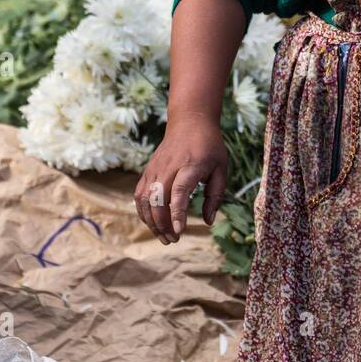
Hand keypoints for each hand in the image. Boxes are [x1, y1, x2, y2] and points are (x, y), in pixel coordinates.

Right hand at [133, 114, 228, 243]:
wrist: (189, 122)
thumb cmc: (209, 147)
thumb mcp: (221, 168)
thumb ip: (215, 196)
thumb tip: (208, 221)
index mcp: (191, 165)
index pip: (179, 191)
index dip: (177, 212)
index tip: (179, 230)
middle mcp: (169, 168)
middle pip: (158, 199)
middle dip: (163, 223)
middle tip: (174, 240)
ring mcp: (155, 169)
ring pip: (145, 200)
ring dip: (152, 221)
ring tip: (164, 236)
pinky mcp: (148, 171)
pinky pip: (139, 195)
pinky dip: (143, 212)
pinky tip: (153, 223)